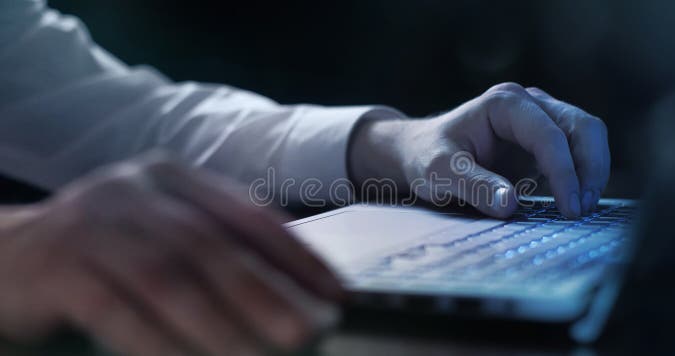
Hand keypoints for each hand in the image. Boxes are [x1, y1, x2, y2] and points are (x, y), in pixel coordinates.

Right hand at [0, 154, 342, 354]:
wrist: (4, 257)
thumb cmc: (99, 254)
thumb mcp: (159, 237)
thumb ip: (214, 250)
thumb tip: (293, 292)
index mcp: (173, 178)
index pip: (249, 214)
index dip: (296, 255)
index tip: (335, 292)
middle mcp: (136, 190)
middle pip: (212, 245)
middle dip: (266, 292)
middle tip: (307, 331)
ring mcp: (94, 223)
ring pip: (170, 276)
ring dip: (222, 322)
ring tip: (264, 355)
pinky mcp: (58, 266)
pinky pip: (118, 309)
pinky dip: (159, 342)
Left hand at [350, 83, 608, 218]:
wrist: (419, 152)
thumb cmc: (426, 157)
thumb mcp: (440, 173)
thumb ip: (474, 186)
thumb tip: (510, 204)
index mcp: (505, 103)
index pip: (549, 134)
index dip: (564, 171)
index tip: (568, 207)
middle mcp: (529, 104)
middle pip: (581, 127)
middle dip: (589, 168)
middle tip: (582, 208)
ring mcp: (540, 119)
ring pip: (587, 136)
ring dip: (593, 171)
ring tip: (582, 208)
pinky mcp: (544, 141)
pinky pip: (578, 153)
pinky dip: (583, 176)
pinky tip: (574, 203)